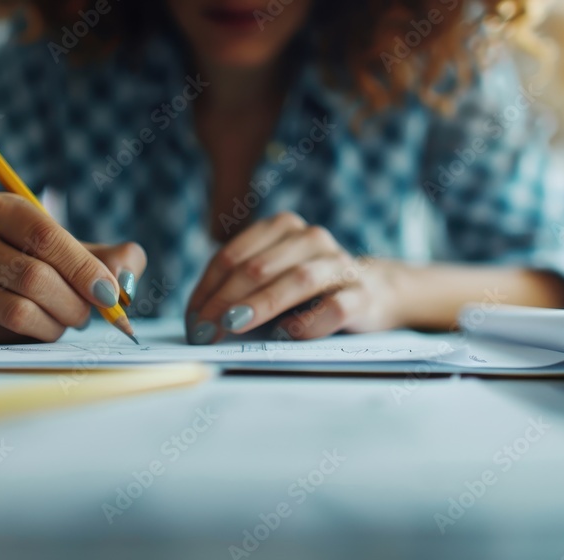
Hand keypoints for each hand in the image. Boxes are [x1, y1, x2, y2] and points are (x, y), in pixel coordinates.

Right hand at [0, 193, 145, 342]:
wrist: (3, 280)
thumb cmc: (53, 261)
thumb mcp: (87, 249)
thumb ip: (118, 259)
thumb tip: (124, 284)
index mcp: (2, 208)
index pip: (45, 238)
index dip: (83, 269)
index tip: (109, 294)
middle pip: (33, 278)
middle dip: (74, 302)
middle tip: (90, 312)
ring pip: (19, 312)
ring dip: (58, 323)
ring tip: (69, 317)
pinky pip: (10, 335)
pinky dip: (40, 334)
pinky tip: (46, 323)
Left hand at [185, 211, 402, 343]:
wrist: (372, 293)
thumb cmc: (306, 292)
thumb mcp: (271, 280)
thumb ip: (239, 290)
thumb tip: (199, 323)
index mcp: (282, 228)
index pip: (232, 257)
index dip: (207, 290)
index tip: (192, 322)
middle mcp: (311, 239)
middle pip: (259, 268)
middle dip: (225, 301)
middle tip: (204, 331)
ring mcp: (339, 265)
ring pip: (297, 280)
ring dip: (262, 304)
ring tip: (234, 325)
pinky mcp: (362, 295)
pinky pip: (334, 307)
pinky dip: (309, 321)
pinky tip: (289, 333)